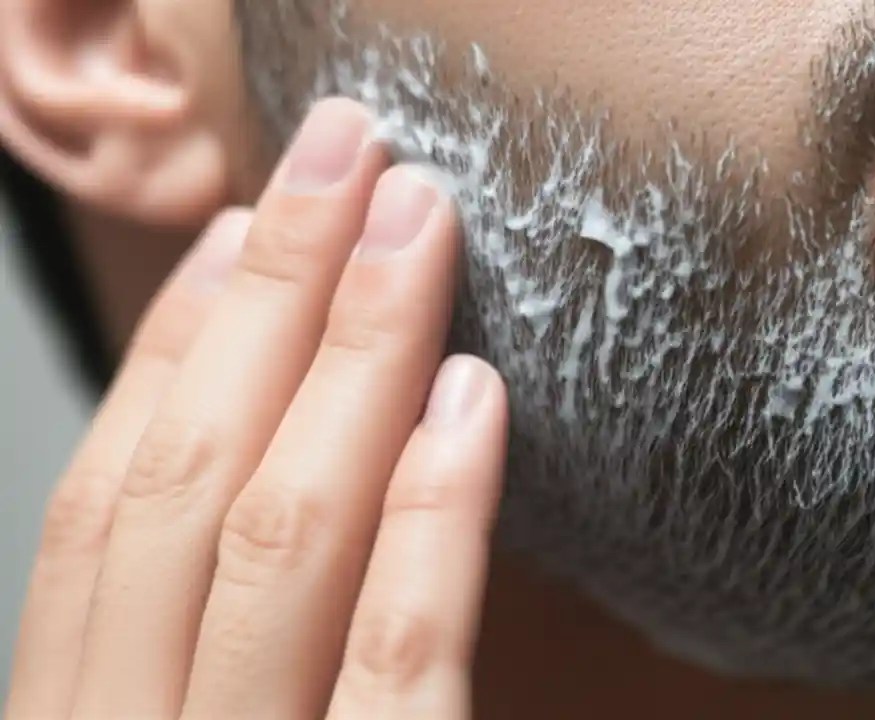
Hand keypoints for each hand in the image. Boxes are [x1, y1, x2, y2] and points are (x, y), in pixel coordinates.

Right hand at [4, 98, 507, 718]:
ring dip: (355, 356)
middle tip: (349, 163)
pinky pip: (401, 652)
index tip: (244, 230)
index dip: (172, 346)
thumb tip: (277, 440)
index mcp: (80, 717)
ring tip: (414, 227)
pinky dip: (432, 514)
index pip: (107, 509)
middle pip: (193, 482)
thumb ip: (211, 639)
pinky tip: (467, 398)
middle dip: (273, 299)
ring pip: (284, 537)